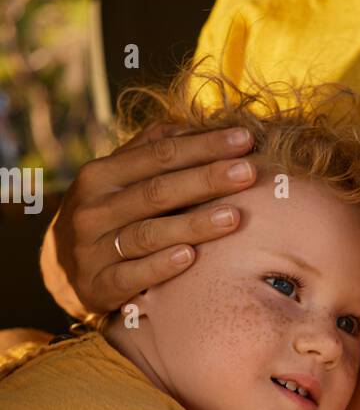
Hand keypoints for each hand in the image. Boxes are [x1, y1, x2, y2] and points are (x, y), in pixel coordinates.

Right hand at [51, 122, 257, 312]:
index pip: (159, 155)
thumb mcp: (118, 178)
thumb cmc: (107, 212)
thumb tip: (201, 123)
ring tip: (234, 217)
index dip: (203, 146)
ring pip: (148, 234)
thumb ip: (153, 149)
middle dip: (206, 180)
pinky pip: (132, 275)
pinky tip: (190, 257)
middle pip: (157, 191)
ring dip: (193, 225)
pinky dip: (161, 266)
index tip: (244, 139)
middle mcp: (93, 209)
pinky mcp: (98, 286)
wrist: (61, 268)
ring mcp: (93, 249)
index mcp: (100, 175)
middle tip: (248, 173)